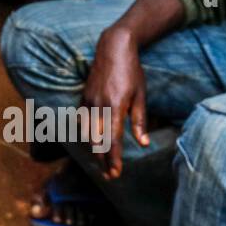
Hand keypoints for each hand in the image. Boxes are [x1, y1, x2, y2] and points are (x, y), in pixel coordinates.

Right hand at [82, 25, 148, 178]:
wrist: (113, 48)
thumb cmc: (131, 72)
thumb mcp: (140, 95)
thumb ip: (140, 120)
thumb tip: (143, 144)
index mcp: (115, 106)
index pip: (113, 139)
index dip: (114, 158)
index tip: (116, 173)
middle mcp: (99, 105)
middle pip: (98, 140)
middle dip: (103, 160)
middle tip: (109, 176)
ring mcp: (88, 101)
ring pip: (87, 133)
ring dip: (94, 150)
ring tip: (101, 164)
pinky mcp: (83, 97)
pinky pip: (82, 121)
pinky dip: (86, 134)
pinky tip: (92, 143)